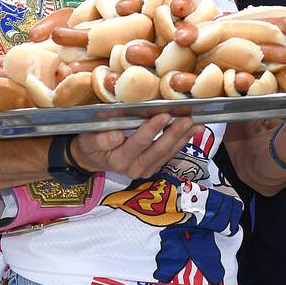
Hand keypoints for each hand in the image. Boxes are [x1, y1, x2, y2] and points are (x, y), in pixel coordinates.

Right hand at [69, 114, 201, 178]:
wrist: (94, 159)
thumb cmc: (91, 145)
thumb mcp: (88, 140)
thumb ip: (100, 139)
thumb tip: (116, 136)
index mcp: (119, 160)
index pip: (139, 143)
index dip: (152, 129)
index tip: (164, 115)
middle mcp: (135, 168)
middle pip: (159, 149)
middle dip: (174, 133)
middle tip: (187, 119)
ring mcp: (147, 169)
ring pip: (168, 152)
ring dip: (184, 138)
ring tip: (197, 124)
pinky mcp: (154, 166)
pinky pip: (170, 154)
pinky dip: (182, 141)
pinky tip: (193, 131)